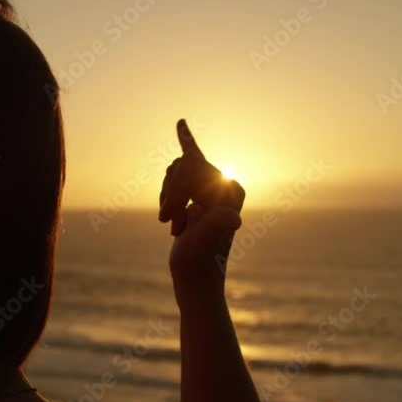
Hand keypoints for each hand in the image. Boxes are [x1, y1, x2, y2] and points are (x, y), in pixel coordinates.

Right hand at [158, 119, 244, 296]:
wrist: (195, 279)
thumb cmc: (200, 262)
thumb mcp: (205, 243)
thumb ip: (216, 224)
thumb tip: (234, 219)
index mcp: (231, 191)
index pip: (197, 167)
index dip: (185, 154)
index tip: (180, 123)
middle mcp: (224, 188)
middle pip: (184, 168)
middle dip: (171, 192)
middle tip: (167, 221)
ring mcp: (210, 193)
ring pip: (175, 173)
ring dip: (167, 197)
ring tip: (173, 226)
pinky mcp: (197, 200)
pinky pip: (174, 182)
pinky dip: (166, 200)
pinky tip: (171, 223)